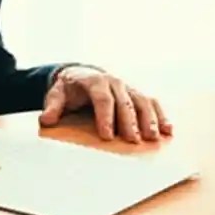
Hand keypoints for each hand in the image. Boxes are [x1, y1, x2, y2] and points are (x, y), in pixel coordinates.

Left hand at [38, 66, 172, 142]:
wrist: (81, 74)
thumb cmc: (69, 88)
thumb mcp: (57, 94)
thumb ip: (53, 107)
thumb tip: (46, 119)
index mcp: (95, 81)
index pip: (102, 99)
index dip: (105, 116)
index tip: (106, 135)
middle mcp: (115, 82)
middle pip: (125, 102)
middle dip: (129, 121)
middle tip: (132, 140)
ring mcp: (128, 87)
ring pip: (143, 101)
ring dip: (150, 119)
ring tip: (153, 137)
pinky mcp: (137, 94)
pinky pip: (152, 103)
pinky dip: (162, 116)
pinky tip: (168, 131)